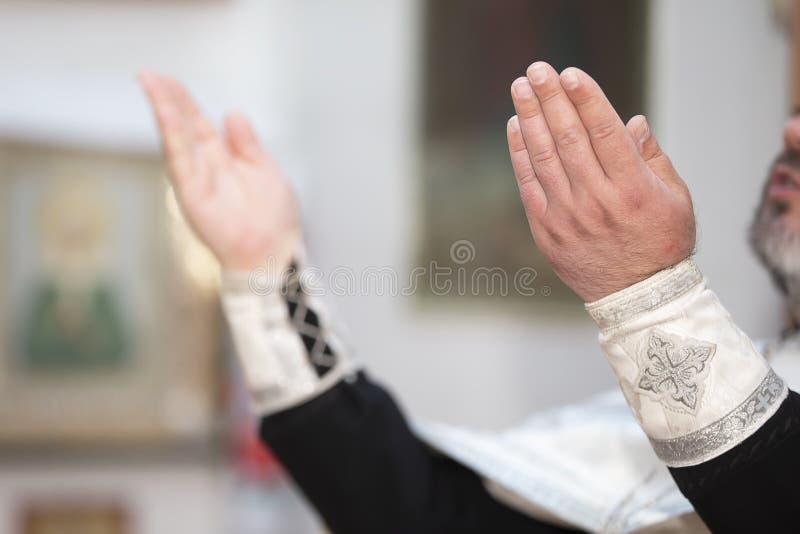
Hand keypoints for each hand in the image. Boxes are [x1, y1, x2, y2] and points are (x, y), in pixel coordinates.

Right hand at [138, 72, 298, 269]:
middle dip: (166, 99)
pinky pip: (180, 162)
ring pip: (176, 140)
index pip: (197, 124)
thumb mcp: (265, 170)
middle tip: (147, 74)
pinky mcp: (192, 196)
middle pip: (181, 127)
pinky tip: (166, 115)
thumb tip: (232, 113)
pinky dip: (172, 137)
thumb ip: (248, 144)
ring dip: (163, 112)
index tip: (167, 79)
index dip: (183, 101)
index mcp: (223, 159)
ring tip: (151, 85)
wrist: (276, 251)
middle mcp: (205, 168)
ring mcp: (196, 181)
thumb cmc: (273, 219)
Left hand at [507, 62, 694, 301]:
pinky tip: (517, 127)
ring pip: (544, 157)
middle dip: (550, 99)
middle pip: (568, 138)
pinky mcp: (546, 230)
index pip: (604, 132)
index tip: (569, 74)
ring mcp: (567, 216)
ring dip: (530, 118)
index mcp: (633, 189)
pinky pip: (528, 184)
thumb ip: (652, 158)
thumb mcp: (676, 199)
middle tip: (537, 70)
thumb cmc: (662, 244)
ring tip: (521, 88)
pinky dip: (520, 153)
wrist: (638, 297)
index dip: (585, 99)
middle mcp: (597, 200)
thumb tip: (630, 122)